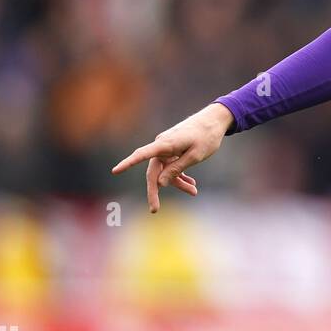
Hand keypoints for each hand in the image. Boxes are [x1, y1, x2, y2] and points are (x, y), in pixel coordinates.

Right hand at [110, 102, 234, 212]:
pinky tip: (191, 184)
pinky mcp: (173, 149)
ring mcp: (167, 147)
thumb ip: (177, 169)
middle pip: (154, 171)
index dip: (128, 163)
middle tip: (154, 210)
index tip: (115, 171)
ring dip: (178, 182)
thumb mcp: (195, 156)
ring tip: (194, 192)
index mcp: (166, 144)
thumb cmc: (207, 137)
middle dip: (155, 191)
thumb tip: (160, 183)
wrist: (215, 120)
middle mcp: (162, 145)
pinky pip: (172, 165)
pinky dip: (180, 175)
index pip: (142, 154)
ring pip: (166, 170)